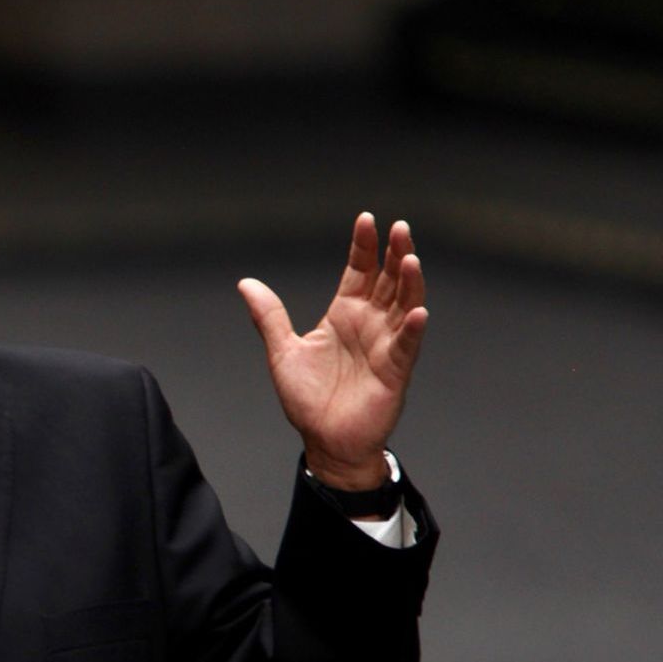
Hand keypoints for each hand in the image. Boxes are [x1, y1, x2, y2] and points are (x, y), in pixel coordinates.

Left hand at [238, 213, 427, 490]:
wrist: (325, 442)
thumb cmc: (308, 400)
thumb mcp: (282, 352)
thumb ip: (269, 316)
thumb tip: (246, 283)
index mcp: (344, 315)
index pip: (359, 271)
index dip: (363, 246)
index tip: (366, 219)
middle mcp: (369, 324)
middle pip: (387, 281)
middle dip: (394, 253)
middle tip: (400, 227)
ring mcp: (385, 345)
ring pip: (404, 305)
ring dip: (410, 282)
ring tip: (411, 257)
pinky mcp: (394, 371)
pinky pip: (406, 346)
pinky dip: (411, 329)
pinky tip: (416, 311)